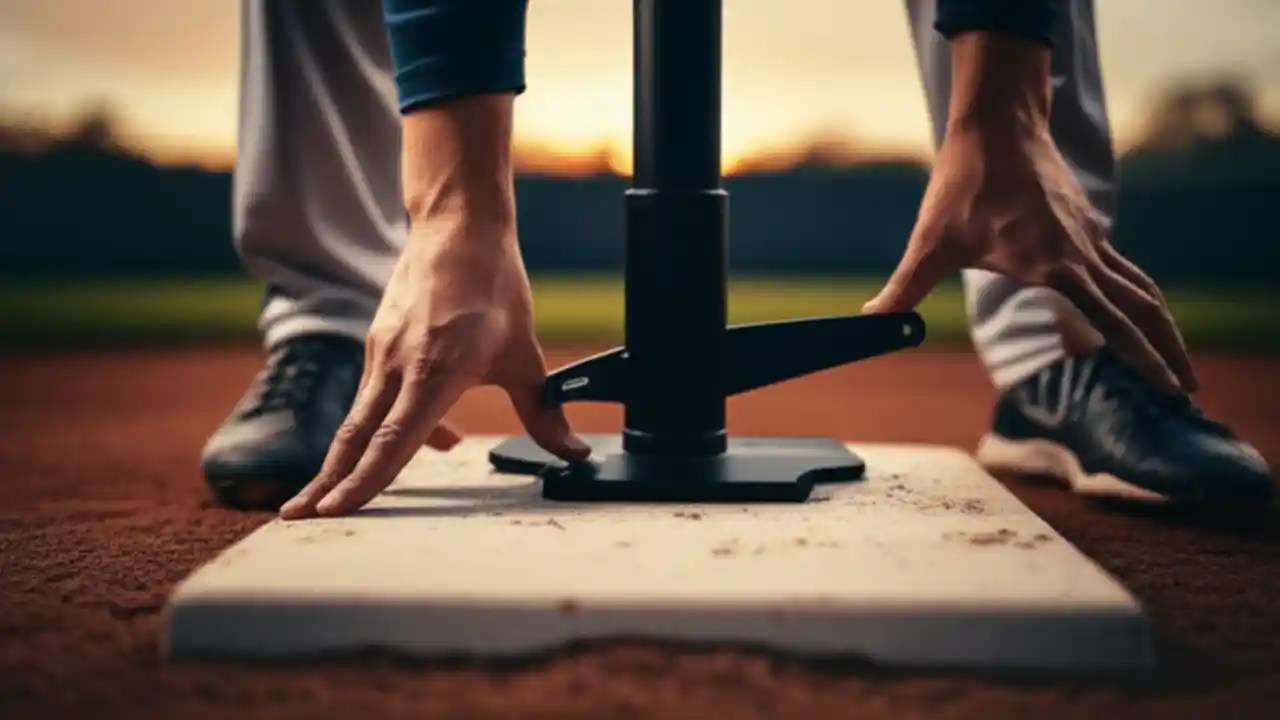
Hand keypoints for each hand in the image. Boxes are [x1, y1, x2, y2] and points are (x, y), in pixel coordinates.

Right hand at [280, 96, 589, 518]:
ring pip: (361, 418)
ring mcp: (381, 353)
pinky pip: (377, 395)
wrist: (458, 226)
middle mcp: (397, 366)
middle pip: (355, 437)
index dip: (365, 481)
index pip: (394, 441)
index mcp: (433, 372)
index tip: (335, 511)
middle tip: (298, 516)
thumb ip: (543, 411)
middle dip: (326, 482)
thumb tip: (574, 453)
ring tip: (334, 495)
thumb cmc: (492, 286)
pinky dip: (386, 425)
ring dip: (349, 458)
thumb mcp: (525, 354)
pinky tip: (437, 437)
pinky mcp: (379, 342)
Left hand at [862, 33, 1195, 394]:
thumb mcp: (930, 241)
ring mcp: (1090, 237)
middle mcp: (1082, 252)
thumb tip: (868, 322)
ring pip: (1139, 286)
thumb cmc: (964, 182)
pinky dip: (1137, 295)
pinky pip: (1122, 268)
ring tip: (1176, 360)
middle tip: (1189, 389)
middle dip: (1168, 349)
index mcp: (1052, 262)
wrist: (997, 123)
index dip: (1141, 355)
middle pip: (1141, 307)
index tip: (1168, 384)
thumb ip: (904, 289)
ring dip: (1160, 324)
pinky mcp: (1087, 226)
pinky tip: (1137, 311)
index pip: (1111, 318)